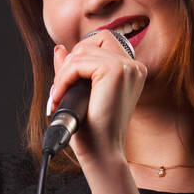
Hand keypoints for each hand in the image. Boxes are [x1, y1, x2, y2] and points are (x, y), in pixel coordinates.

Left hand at [47, 31, 146, 173]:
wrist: (101, 152)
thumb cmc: (93, 130)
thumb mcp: (80, 93)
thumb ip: (72, 69)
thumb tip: (60, 48)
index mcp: (131, 70)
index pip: (100, 42)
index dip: (79, 59)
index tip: (67, 84)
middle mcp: (134, 66)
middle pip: (90, 42)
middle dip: (70, 65)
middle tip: (60, 91)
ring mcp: (127, 67)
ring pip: (80, 53)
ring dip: (62, 76)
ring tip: (58, 97)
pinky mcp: (115, 71)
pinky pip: (77, 63)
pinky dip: (62, 79)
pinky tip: (60, 97)